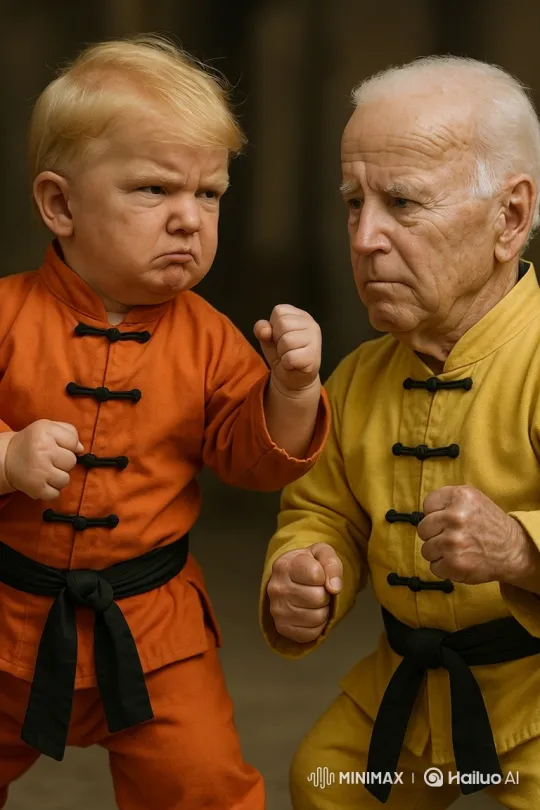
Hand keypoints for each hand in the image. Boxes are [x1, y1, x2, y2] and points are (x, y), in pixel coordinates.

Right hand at [4, 419, 83, 500]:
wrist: (6, 458)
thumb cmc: (32, 442)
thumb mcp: (48, 427)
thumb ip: (68, 432)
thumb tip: (81, 449)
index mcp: (46, 432)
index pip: (74, 441)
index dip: (70, 445)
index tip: (59, 447)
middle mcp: (42, 451)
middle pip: (71, 461)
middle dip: (64, 462)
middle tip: (51, 460)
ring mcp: (40, 471)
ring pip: (65, 479)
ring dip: (59, 477)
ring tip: (47, 471)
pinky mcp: (36, 488)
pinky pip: (56, 493)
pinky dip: (51, 490)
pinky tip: (43, 481)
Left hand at [254, 305, 320, 393]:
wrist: (293, 379)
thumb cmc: (282, 353)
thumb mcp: (267, 338)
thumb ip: (262, 329)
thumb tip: (265, 331)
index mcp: (300, 315)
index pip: (279, 311)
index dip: (273, 326)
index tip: (280, 336)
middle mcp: (311, 323)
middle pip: (283, 323)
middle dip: (278, 339)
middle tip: (285, 348)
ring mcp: (315, 339)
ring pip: (287, 340)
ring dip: (282, 352)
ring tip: (288, 356)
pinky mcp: (314, 356)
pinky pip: (291, 357)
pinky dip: (287, 363)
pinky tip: (293, 364)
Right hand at [266, 543, 341, 641]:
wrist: (291, 578)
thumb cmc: (308, 564)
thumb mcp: (321, 553)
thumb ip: (331, 564)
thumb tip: (334, 588)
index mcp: (284, 565)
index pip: (316, 575)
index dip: (324, 575)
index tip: (318, 574)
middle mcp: (276, 588)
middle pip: (318, 597)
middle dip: (324, 594)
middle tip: (317, 589)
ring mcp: (277, 610)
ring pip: (317, 617)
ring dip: (322, 610)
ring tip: (313, 601)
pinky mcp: (282, 628)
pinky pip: (312, 633)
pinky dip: (317, 625)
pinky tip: (310, 612)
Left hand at [418, 485, 537, 583]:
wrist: (513, 549)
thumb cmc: (489, 524)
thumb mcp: (472, 499)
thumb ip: (448, 501)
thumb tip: (423, 513)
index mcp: (460, 496)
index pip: (427, 505)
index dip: (435, 514)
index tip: (447, 520)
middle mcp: (455, 517)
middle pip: (423, 529)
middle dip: (435, 534)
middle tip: (452, 536)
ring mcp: (453, 541)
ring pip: (426, 549)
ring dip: (439, 553)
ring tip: (457, 549)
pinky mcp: (455, 563)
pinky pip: (434, 567)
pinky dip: (445, 568)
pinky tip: (459, 560)